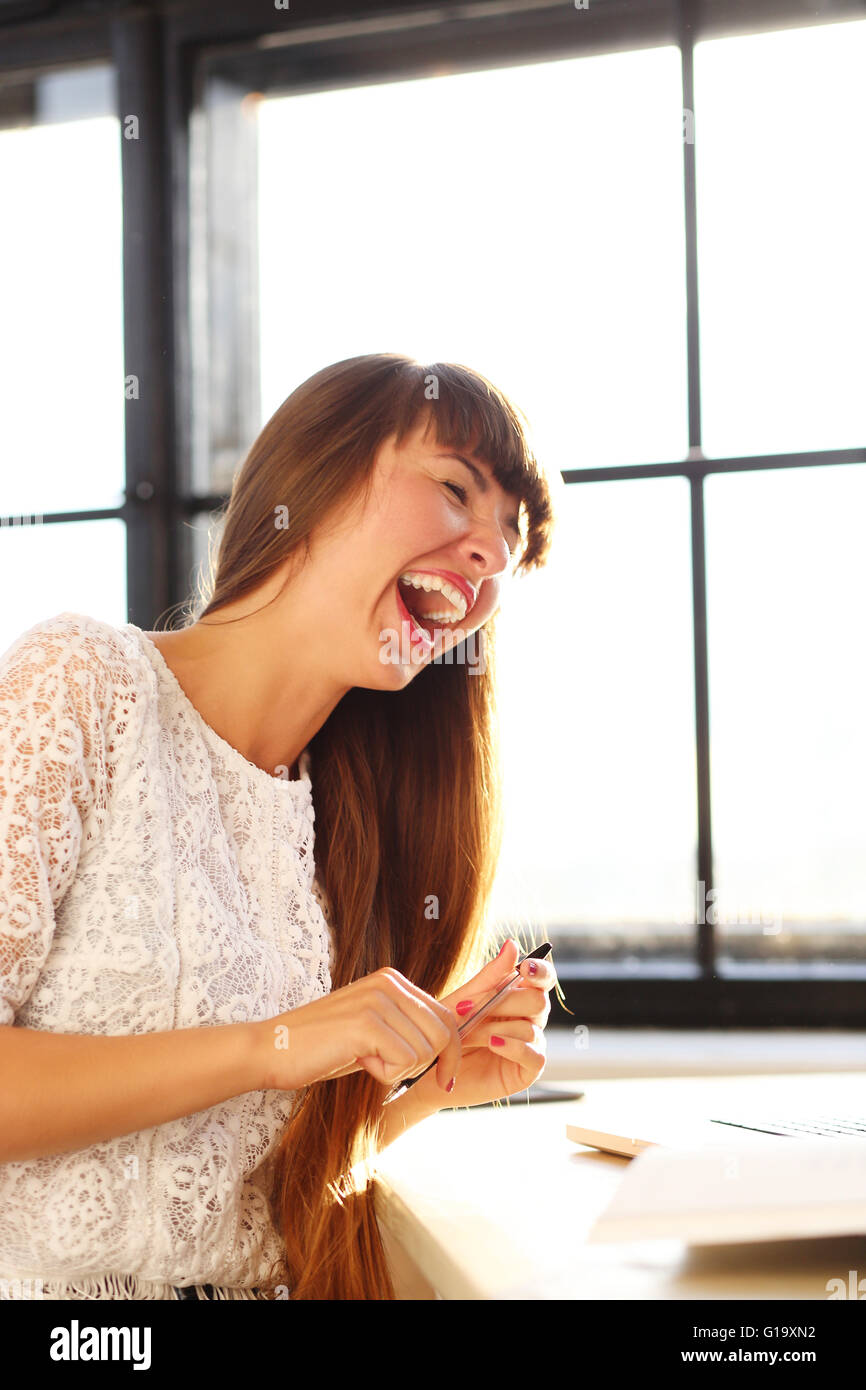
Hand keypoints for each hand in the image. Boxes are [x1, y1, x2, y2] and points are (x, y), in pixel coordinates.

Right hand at [255, 967, 462, 1095]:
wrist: (271, 1050)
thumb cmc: (321, 1048)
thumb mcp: (372, 1032)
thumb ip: (406, 1029)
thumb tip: (449, 1045)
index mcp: (392, 980)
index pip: (446, 1015)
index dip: (451, 1052)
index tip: (443, 1079)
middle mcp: (389, 982)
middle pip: (444, 1033)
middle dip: (429, 1065)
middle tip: (391, 1072)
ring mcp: (378, 1000)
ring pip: (426, 1051)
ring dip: (400, 1070)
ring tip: (365, 1060)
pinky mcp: (367, 1023)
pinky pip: (404, 1062)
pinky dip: (385, 1075)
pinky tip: (358, 1062)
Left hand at [409, 939, 554, 1111]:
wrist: (429, 1071)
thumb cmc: (447, 1032)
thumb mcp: (464, 999)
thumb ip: (490, 976)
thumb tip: (513, 943)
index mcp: (517, 996)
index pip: (543, 977)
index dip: (541, 970)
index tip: (524, 968)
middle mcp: (529, 1019)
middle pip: (538, 1001)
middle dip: (504, 1003)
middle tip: (469, 1010)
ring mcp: (530, 1045)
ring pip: (530, 1028)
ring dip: (494, 1029)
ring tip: (466, 1035)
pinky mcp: (526, 1072)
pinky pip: (534, 1055)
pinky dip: (512, 1047)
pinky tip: (491, 1044)